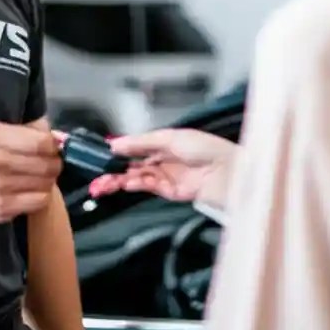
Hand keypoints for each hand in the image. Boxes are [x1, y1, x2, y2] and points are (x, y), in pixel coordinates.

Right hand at [0, 122, 61, 222]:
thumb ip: (25, 131)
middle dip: (54, 164)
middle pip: (46, 164)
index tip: (52, 149)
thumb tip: (59, 138)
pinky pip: (39, 201)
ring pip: (46, 183)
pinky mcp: (2, 207)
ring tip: (39, 178)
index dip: (53, 146)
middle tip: (50, 165)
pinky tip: (32, 191)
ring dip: (48, 180)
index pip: (41, 142)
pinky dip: (42, 196)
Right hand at [89, 128, 236, 204]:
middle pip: (134, 165)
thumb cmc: (211, 149)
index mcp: (166, 142)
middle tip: (97, 176)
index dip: (118, 151)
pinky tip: (127, 183)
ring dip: (120, 180)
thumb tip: (118, 143)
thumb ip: (142, 142)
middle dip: (114, 170)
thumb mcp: (172, 137)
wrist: (232, 173)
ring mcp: (169, 176)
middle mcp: (166, 159)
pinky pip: (150, 188)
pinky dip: (137, 185)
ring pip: (138, 178)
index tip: (101, 155)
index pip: (136, 147)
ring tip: (105, 183)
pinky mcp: (174, 192)